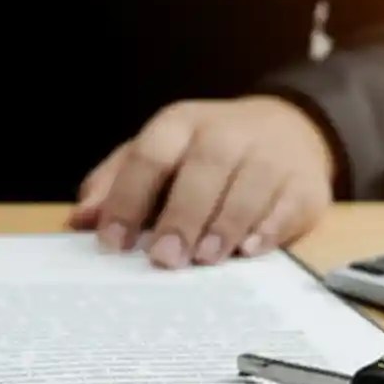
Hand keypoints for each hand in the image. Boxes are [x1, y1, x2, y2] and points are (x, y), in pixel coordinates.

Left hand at [69, 96, 335, 266]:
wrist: (288, 128)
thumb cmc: (206, 152)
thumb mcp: (158, 155)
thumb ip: (117, 185)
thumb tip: (79, 221)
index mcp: (180, 125)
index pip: (150, 156)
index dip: (128, 199)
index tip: (112, 241)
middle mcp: (226, 132)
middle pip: (204, 168)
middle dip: (181, 215)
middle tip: (164, 258)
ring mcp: (270, 155)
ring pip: (249, 185)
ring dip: (225, 225)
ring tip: (205, 258)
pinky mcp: (304, 182)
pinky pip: (287, 204)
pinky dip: (269, 228)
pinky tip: (250, 248)